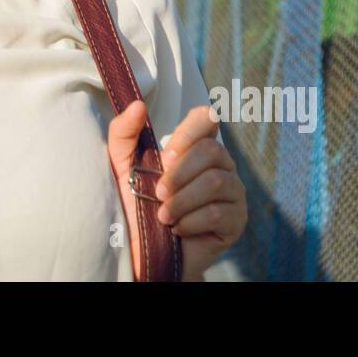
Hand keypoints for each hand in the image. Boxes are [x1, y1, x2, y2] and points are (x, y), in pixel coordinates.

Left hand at [107, 101, 245, 280]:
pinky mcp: (236, 221)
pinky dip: (191, 222)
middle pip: (212, 151)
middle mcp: (220, 166)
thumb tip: (137, 104)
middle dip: (179, 174)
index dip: (190, 131)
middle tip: (158, 193)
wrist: (143, 252)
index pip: (206, 119)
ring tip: (163, 216)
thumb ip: (124, 133)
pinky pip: (219, 213)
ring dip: (182, 201)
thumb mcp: (121, 166)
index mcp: (195, 148)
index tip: (166, 153)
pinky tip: (178, 229)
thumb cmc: (135, 206)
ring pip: (216, 182)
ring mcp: (232, 193)